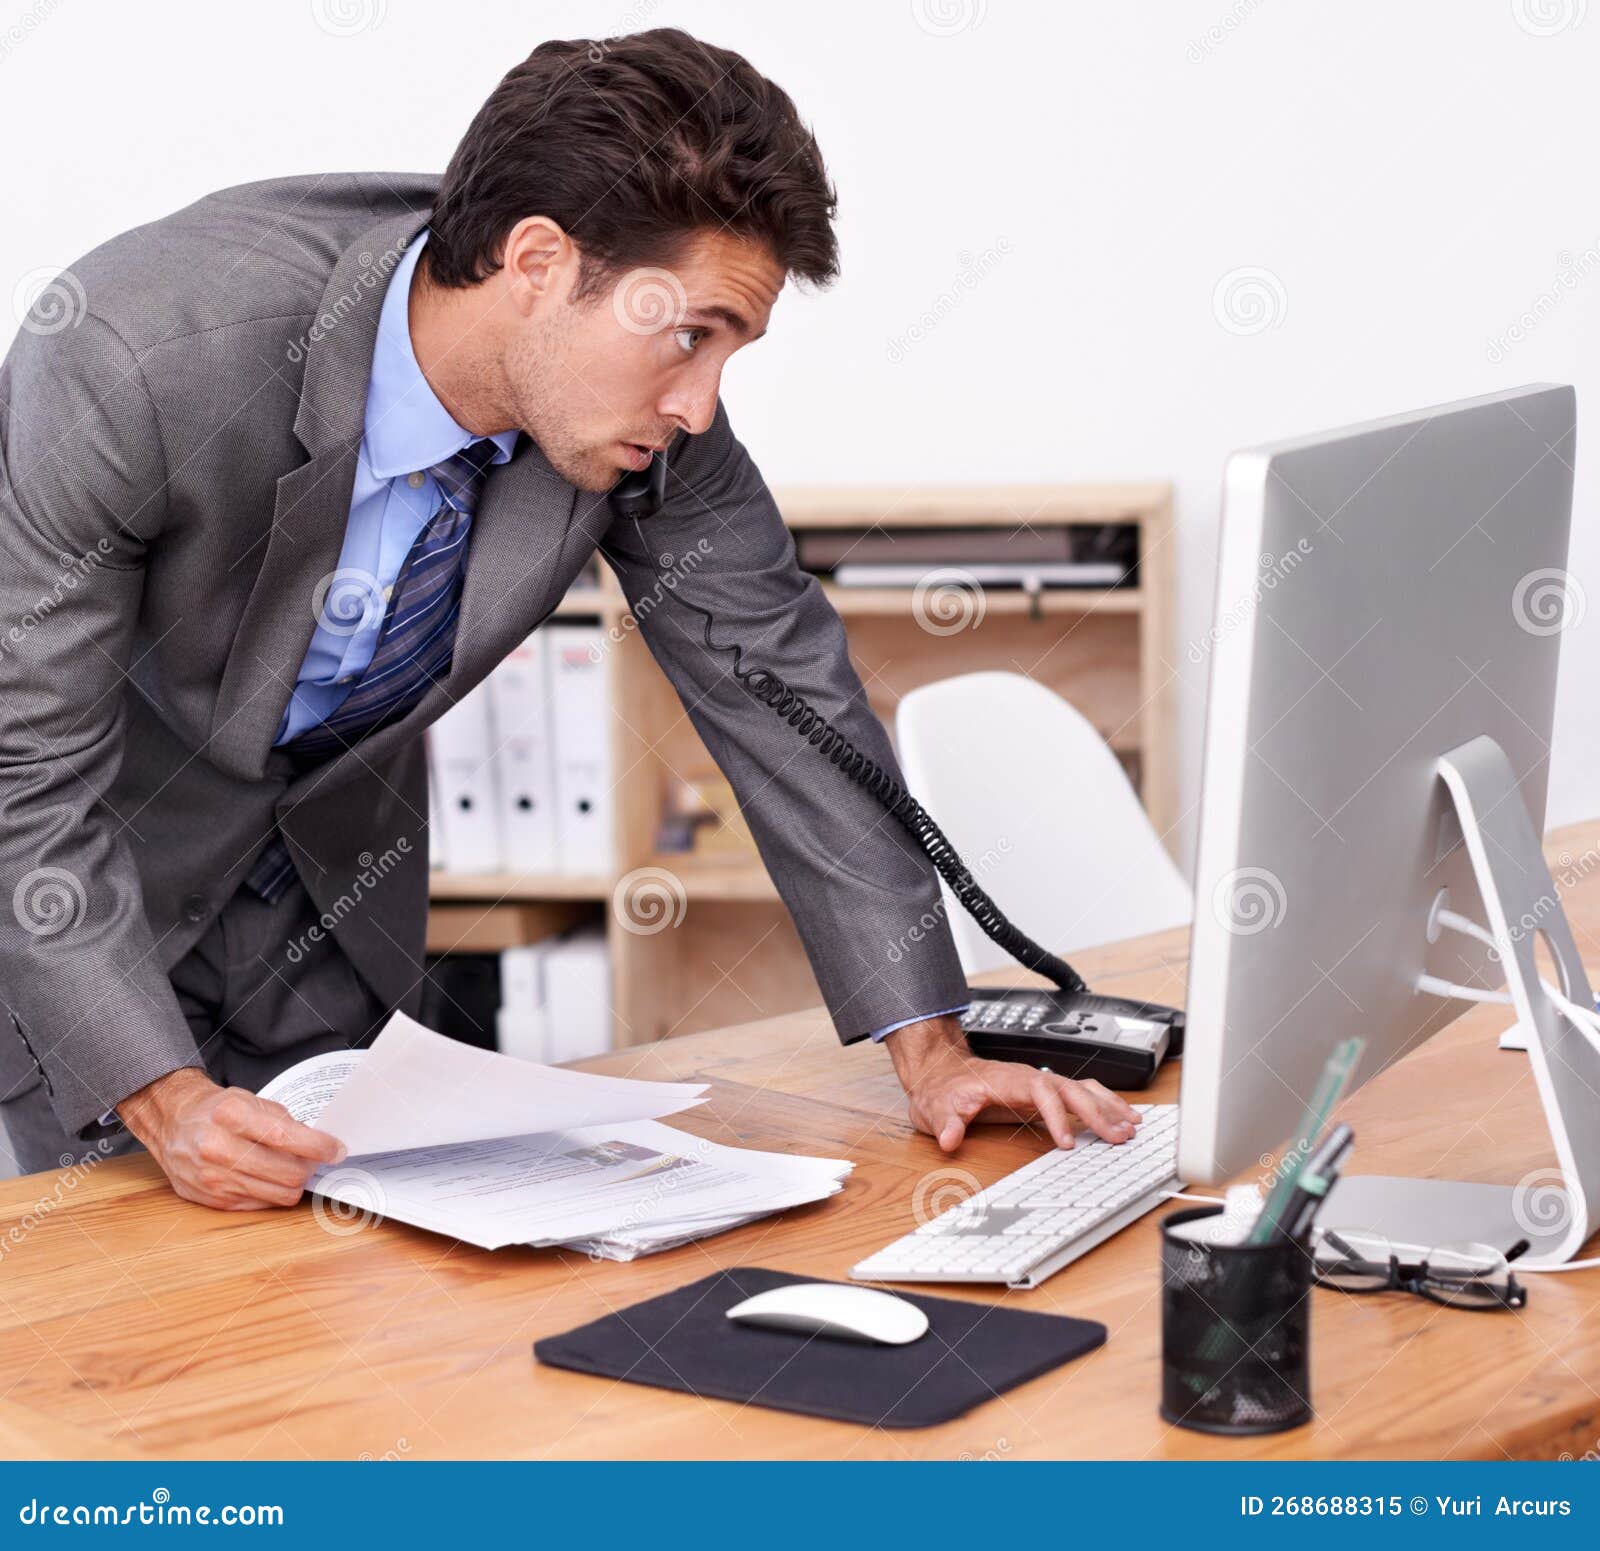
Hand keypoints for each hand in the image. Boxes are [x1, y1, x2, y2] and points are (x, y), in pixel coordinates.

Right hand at [117, 1067, 346, 1210]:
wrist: (174, 1123)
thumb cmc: (217, 1110)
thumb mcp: (251, 1100)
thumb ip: (285, 1122)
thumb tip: (319, 1145)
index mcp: (232, 1115)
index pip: (287, 1138)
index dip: (319, 1147)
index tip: (336, 1150)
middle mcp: (218, 1148)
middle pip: (287, 1173)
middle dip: (310, 1168)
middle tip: (315, 1160)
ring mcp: (214, 1178)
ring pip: (278, 1194)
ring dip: (294, 1183)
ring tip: (293, 1168)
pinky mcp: (212, 1199)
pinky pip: (260, 1205)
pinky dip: (272, 1193)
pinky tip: (269, 1178)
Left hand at [885, 1015, 1141, 1152]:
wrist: (940, 1073)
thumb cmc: (942, 1089)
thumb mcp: (936, 1107)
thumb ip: (945, 1121)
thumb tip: (950, 1137)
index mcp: (1008, 1079)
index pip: (1041, 1090)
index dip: (1057, 1115)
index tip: (1067, 1142)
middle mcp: (1030, 1078)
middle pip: (1071, 1088)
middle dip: (1097, 1112)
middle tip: (1119, 1136)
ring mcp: (1039, 1084)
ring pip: (1082, 1089)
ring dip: (1108, 1106)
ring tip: (1133, 1127)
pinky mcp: (1044, 1094)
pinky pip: (1080, 1095)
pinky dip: (1103, 1104)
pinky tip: (1121, 1117)